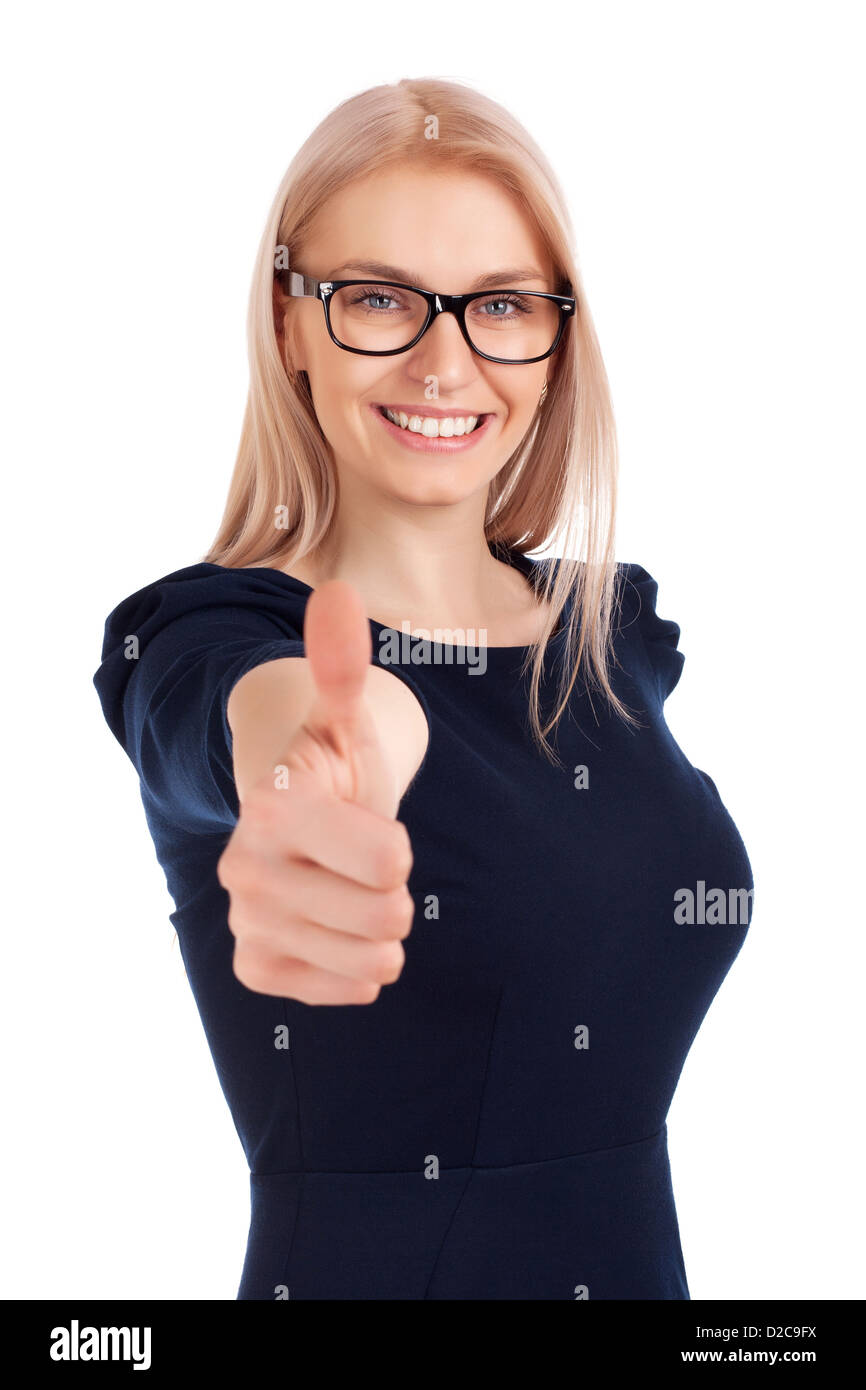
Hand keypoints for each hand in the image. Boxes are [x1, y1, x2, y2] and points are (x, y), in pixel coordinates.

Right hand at [217, 580, 414, 1003]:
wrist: (293, 821)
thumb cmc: (333, 769)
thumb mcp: (346, 718)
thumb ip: (343, 666)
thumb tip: (336, 592)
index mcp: (271, 806)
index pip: (388, 859)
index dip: (396, 843)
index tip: (366, 820)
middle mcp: (245, 868)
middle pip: (387, 915)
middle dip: (393, 889)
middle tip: (362, 860)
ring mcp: (246, 921)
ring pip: (372, 960)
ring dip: (381, 930)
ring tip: (352, 891)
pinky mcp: (254, 966)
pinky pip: (345, 991)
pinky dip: (358, 967)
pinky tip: (339, 930)